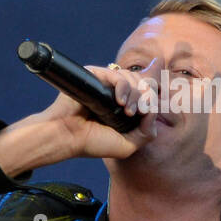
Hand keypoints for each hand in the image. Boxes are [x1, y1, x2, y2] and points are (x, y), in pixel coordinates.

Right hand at [44, 65, 160, 159]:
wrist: (68, 136)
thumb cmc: (93, 142)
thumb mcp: (128, 146)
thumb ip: (147, 133)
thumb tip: (153, 111)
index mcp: (125, 106)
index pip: (148, 93)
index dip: (152, 101)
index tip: (144, 114)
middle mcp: (117, 92)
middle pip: (144, 83)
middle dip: (145, 99)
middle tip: (134, 114)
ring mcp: (106, 83)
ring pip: (133, 78)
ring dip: (135, 95)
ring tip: (126, 112)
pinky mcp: (95, 75)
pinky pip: (117, 74)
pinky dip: (123, 87)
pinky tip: (120, 102)